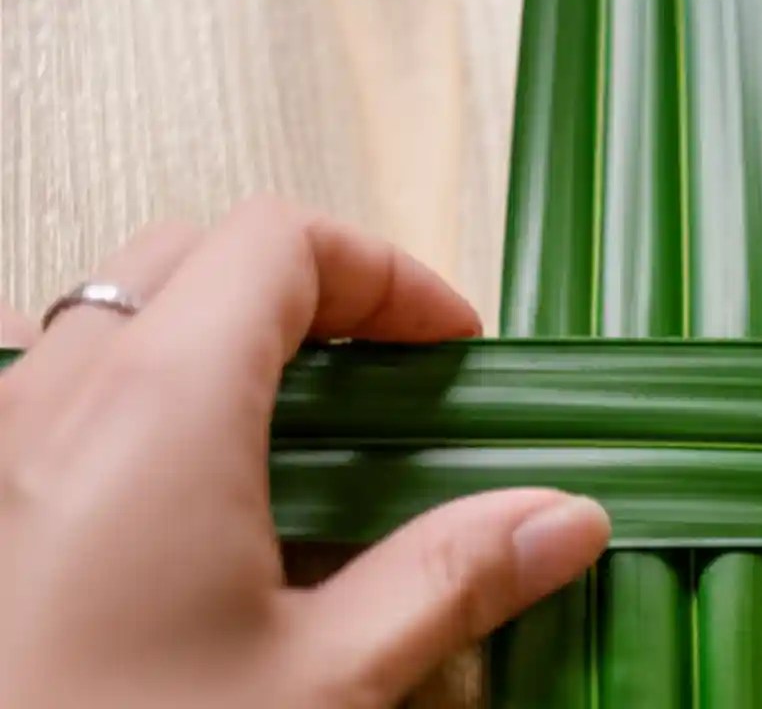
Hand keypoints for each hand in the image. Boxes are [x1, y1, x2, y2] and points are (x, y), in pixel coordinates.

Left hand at [0, 198, 609, 707]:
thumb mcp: (317, 690)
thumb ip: (452, 580)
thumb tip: (563, 520)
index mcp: (157, 410)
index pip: (282, 245)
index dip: (387, 275)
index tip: (452, 345)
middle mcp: (51, 396)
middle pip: (197, 254)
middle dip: (311, 290)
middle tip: (387, 375)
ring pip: (113, 309)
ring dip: (217, 332)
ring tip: (289, 425)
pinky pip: (51, 383)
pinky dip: (138, 389)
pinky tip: (176, 494)